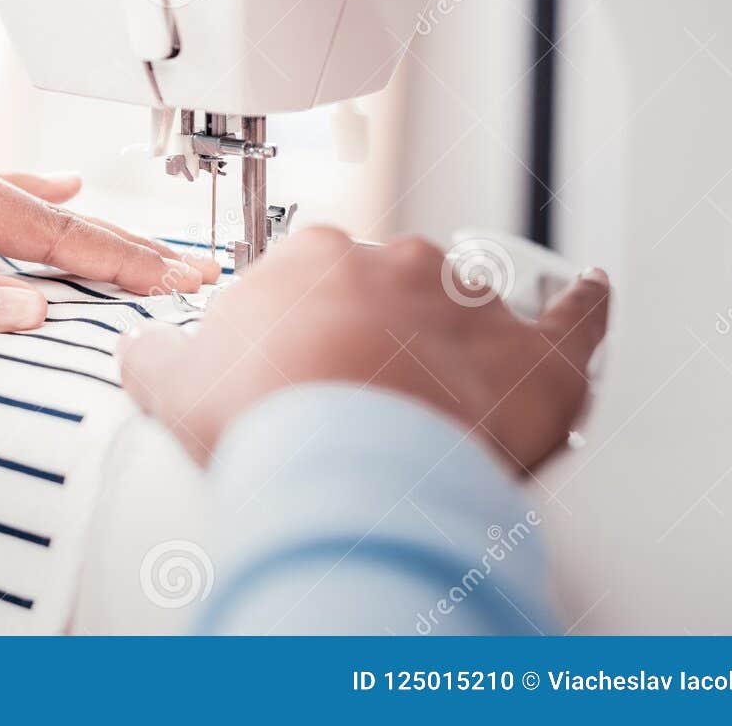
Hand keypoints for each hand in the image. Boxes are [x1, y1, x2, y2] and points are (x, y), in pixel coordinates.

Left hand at [0, 129, 217, 375]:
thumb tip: (25, 306)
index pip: (37, 221)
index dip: (111, 255)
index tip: (176, 275)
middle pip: (35, 207)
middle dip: (112, 240)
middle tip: (183, 265)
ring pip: (7, 205)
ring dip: (71, 229)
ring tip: (132, 245)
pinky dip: (19, 211)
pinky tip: (38, 194)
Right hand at [117, 226, 609, 473]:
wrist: (345, 472)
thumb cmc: (268, 422)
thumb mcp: (173, 382)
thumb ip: (154, 356)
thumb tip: (140, 351)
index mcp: (316, 259)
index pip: (316, 272)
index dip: (307, 322)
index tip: (301, 359)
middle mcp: (397, 264)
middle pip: (393, 284)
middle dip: (380, 328)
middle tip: (360, 390)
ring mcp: (470, 305)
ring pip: (471, 302)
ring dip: (458, 334)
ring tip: (441, 391)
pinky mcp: (534, 357)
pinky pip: (575, 317)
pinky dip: (585, 306)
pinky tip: (590, 295)